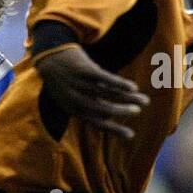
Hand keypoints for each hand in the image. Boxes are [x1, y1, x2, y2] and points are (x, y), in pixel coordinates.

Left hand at [35, 45, 149, 139]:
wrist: (49, 57)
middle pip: (103, 109)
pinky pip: (105, 79)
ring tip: (143, 100)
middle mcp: (75, 98)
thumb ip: (88, 107)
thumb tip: (108, 119)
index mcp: (72, 109)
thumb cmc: (64, 81)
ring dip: (128, 98)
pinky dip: (120, 84)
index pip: (96, 122)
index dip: (114, 129)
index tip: (131, 135)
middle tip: (137, 111)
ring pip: (108, 94)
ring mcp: (80, 84)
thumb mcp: (71, 98)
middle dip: (122, 111)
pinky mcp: (84, 70)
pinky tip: (132, 88)